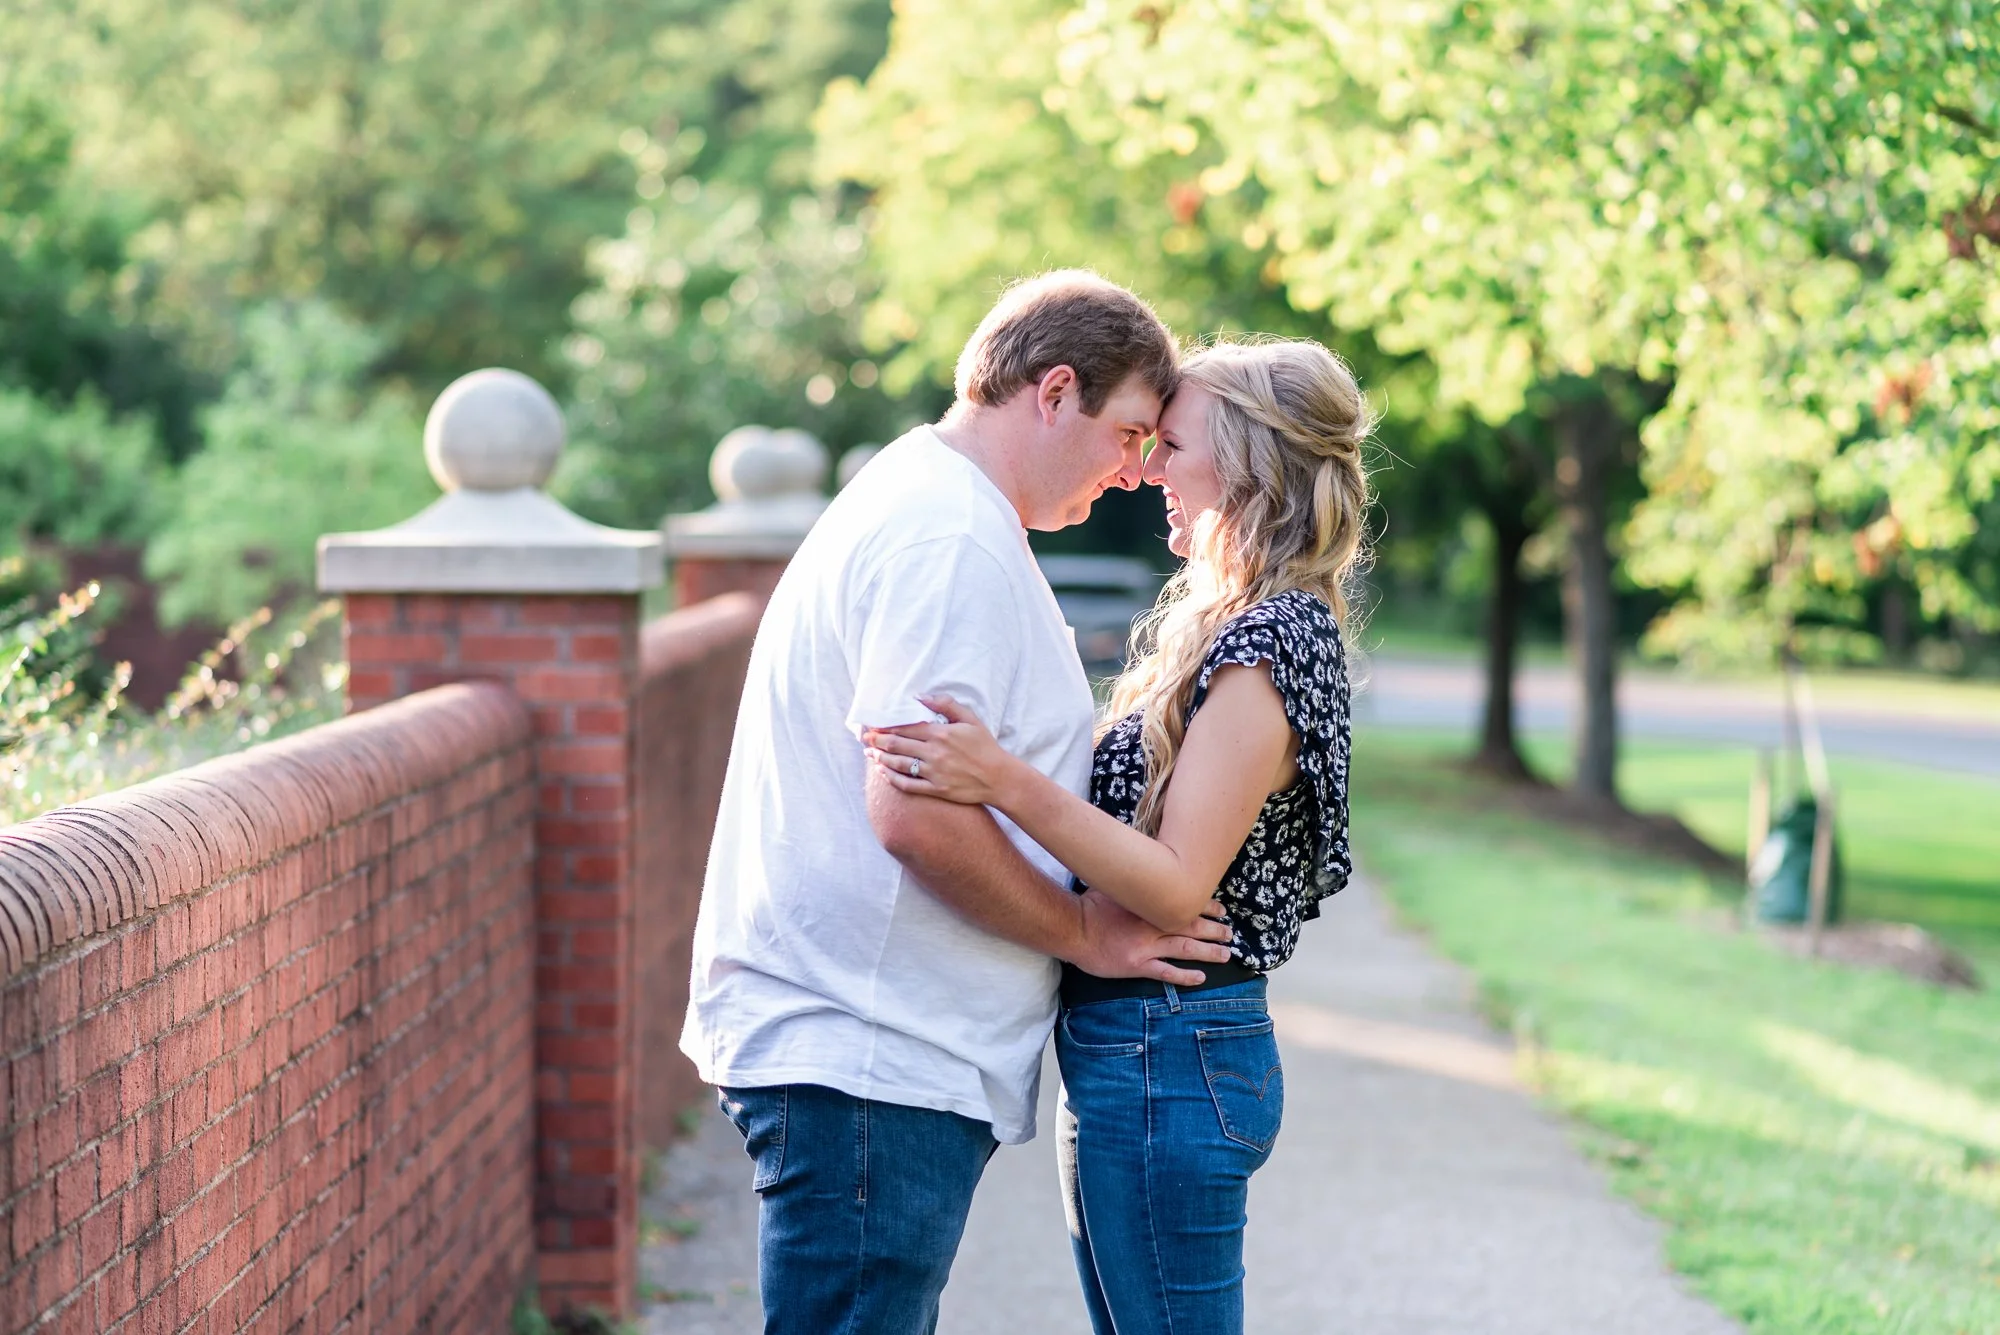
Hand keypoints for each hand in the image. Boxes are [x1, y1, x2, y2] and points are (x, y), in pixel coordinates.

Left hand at [863, 694, 1014, 807]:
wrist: (999, 778)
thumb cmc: (985, 747)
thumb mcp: (970, 719)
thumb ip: (946, 705)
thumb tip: (921, 697)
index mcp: (941, 733)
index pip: (905, 727)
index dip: (886, 726)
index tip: (873, 724)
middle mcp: (934, 753)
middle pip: (896, 745)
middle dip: (876, 741)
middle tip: (865, 738)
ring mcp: (933, 773)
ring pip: (898, 764)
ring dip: (880, 758)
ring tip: (869, 754)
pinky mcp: (935, 789)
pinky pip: (908, 784)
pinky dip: (892, 778)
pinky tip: (883, 773)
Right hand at [1073, 890, 1234, 985]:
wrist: (1073, 929)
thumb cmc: (1091, 906)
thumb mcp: (1116, 887)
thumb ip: (1136, 883)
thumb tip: (1149, 868)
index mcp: (1149, 905)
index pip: (1184, 904)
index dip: (1206, 907)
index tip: (1221, 909)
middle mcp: (1152, 925)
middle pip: (1191, 927)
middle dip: (1213, 930)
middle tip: (1229, 933)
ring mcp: (1145, 947)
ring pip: (1185, 950)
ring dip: (1208, 952)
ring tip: (1225, 955)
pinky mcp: (1137, 965)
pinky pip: (1165, 973)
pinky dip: (1184, 976)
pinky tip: (1200, 978)